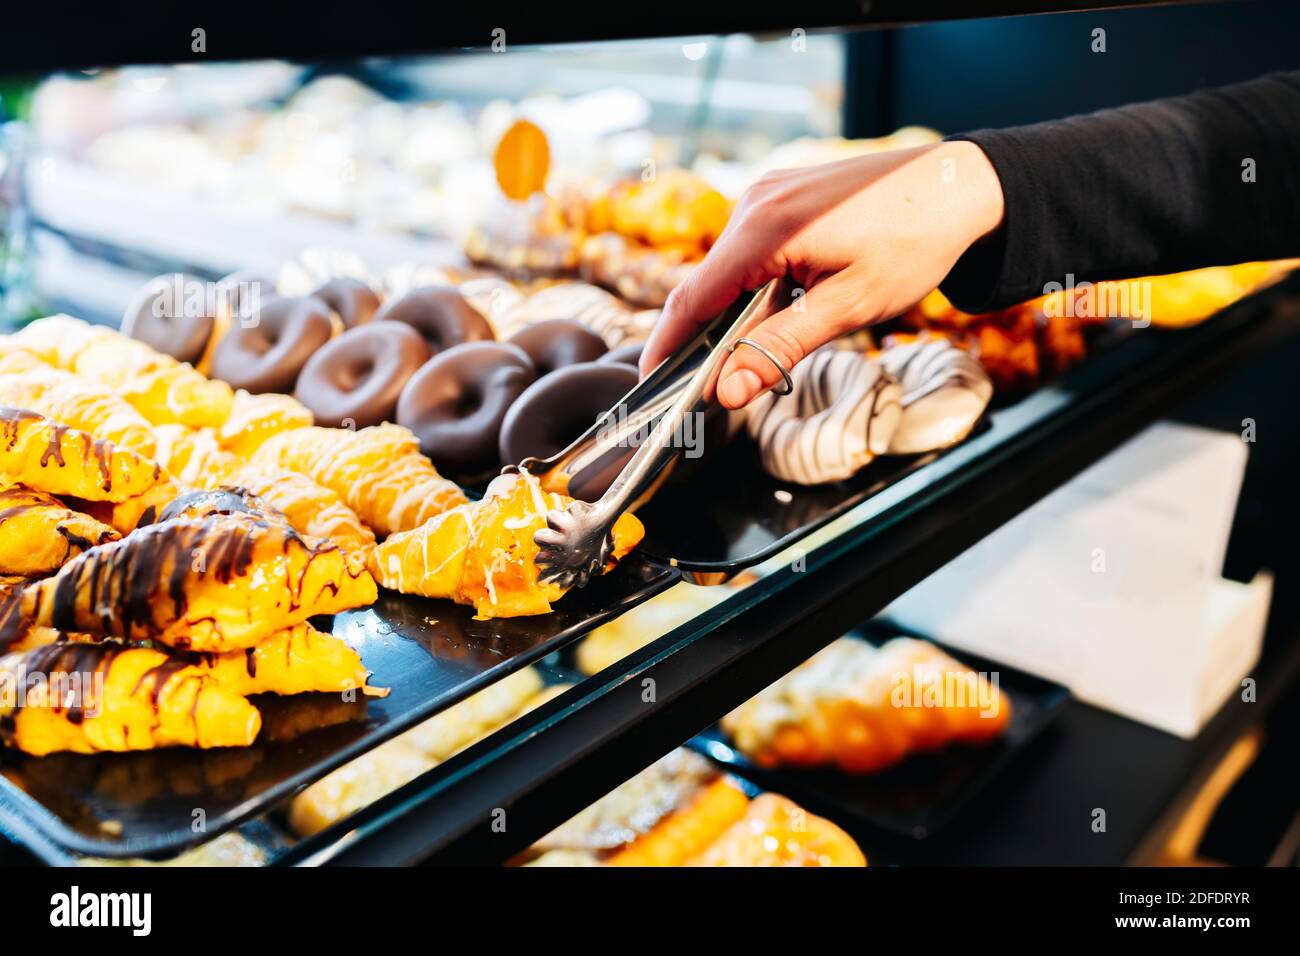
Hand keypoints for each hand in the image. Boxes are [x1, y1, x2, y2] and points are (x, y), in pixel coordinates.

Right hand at [639, 141, 1004, 407]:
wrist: (960, 186)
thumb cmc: (914, 242)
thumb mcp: (849, 306)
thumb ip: (781, 348)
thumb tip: (728, 391)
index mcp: (764, 228)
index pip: (692, 297)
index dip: (667, 346)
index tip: (651, 387)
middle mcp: (755, 203)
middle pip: (707, 287)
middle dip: (707, 341)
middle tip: (715, 390)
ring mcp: (767, 194)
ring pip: (730, 272)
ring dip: (737, 317)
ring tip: (761, 355)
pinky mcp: (782, 197)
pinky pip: (751, 253)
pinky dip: (755, 290)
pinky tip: (783, 313)